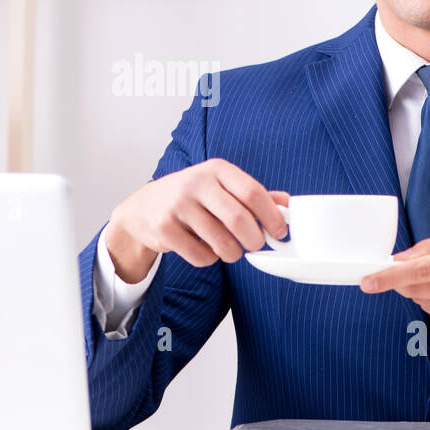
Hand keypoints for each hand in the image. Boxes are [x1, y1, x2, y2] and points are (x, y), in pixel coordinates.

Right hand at [105, 158, 289, 281]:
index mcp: (215, 169)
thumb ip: (252, 194)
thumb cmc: (190, 197)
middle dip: (254, 240)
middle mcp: (196, 183)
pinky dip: (210, 259)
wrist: (142, 209)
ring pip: (222, 243)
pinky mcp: (165, 229)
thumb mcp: (220, 186)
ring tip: (229, 249)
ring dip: (233, 254)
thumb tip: (287, 204)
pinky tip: (203, 249)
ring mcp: (178, 206)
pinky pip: (202, 256)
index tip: (280, 231)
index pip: (253, 192)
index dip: (272, 216)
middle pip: (240, 220)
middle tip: (255, 245)